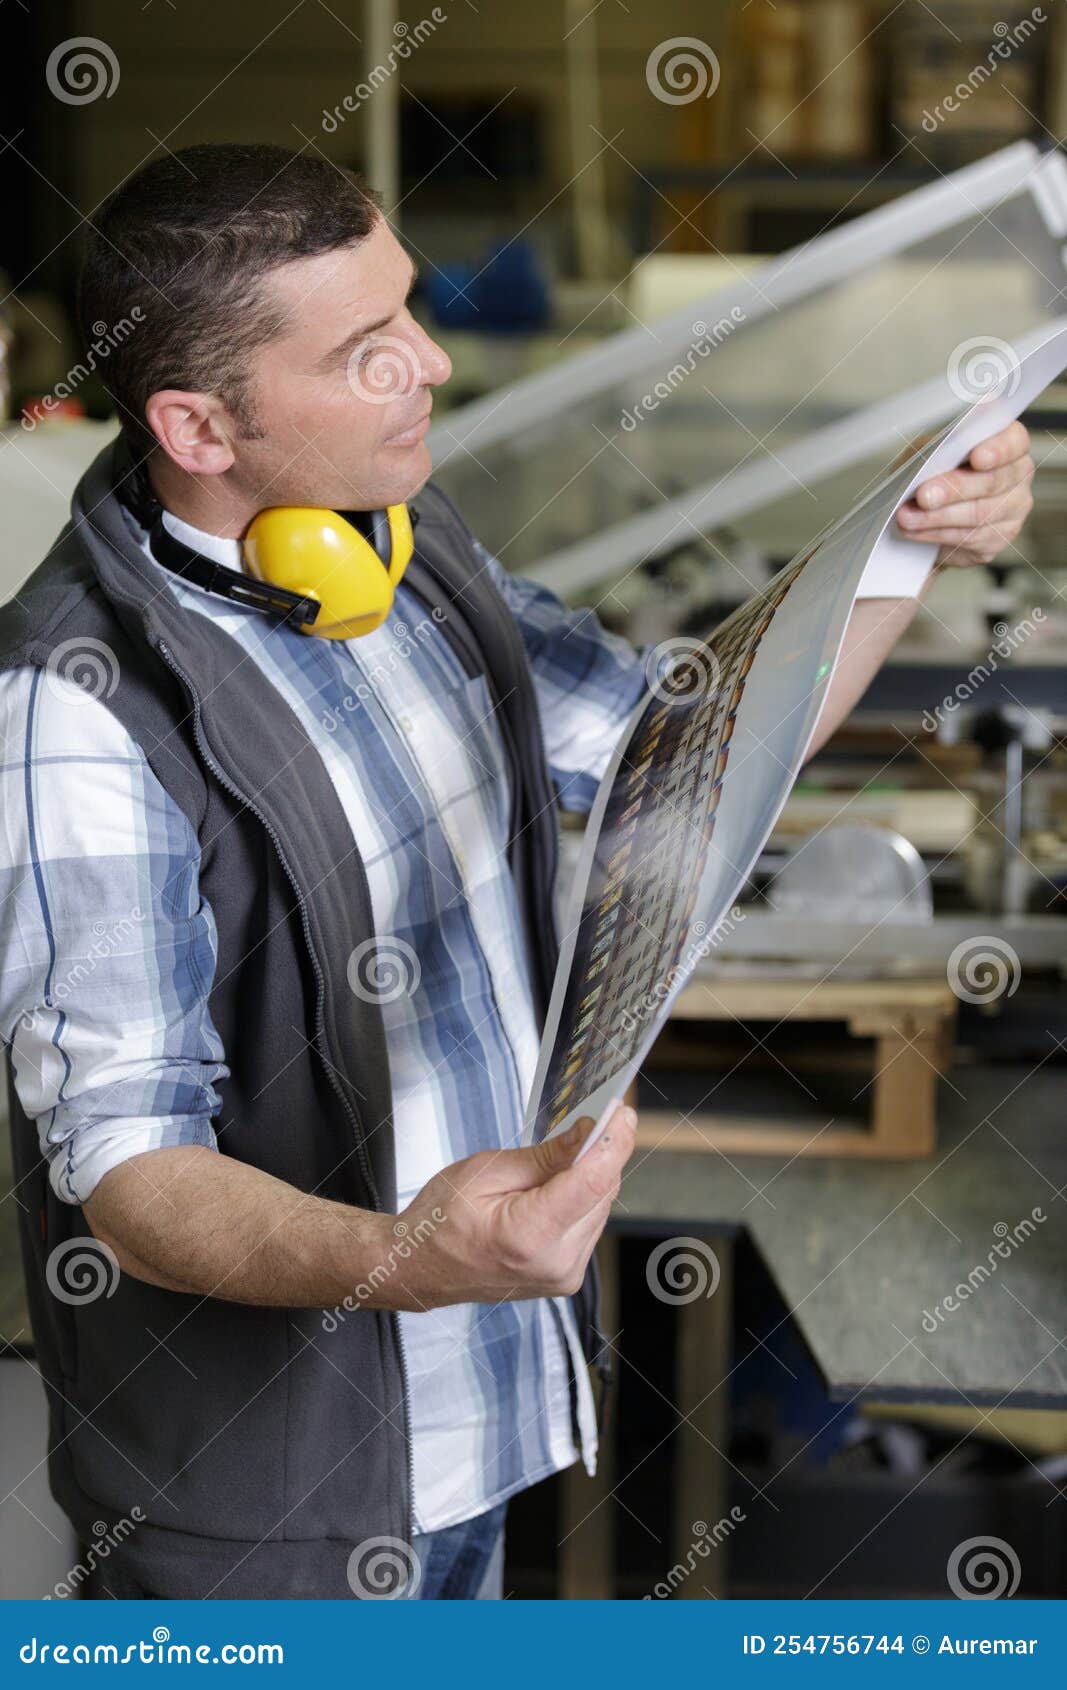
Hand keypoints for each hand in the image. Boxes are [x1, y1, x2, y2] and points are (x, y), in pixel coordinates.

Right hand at [387, 1102, 636, 1310]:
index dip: (613, 1141)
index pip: (594, 1182)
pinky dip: (580, 1198)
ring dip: (589, 1176)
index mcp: (530, 1236)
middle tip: (586, 1121)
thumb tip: (587, 1134)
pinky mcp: (567, 1276)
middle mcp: (556, 1262)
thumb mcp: (485, 1171)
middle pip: (602, 1192)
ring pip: (601, 1207)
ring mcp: (564, 1275)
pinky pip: (589, 1224)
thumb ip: (543, 1156)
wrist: (419, 1269)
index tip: (621, 1113)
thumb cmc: (439, 1221)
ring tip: (551, 1164)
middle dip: (598, 1153)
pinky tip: (553, 1188)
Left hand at [894, 420, 1033, 568]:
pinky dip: (936, 533)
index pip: (1015, 441)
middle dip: (955, 489)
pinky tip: (915, 531)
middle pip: (992, 481)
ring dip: (937, 517)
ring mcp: (1013, 509)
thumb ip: (935, 449)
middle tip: (924, 496)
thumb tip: (928, 460)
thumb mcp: (931, 450)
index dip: (999, 449)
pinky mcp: (998, 538)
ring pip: (978, 514)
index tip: (977, 458)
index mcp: (1009, 443)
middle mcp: (1017, 475)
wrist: (931, 509)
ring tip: (907, 517)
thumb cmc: (936, 470)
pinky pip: (969, 538)